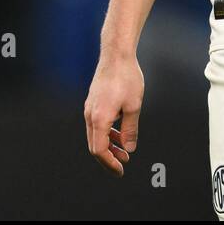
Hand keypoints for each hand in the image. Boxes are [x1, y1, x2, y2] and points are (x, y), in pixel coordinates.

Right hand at [83, 55, 144, 176]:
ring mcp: (90, 108)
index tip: (121, 169)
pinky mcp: (93, 102)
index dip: (110, 163)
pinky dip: (107, 132)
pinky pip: (97, 124)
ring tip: (125, 150)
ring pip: (96, 134)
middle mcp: (90, 115)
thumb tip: (129, 149)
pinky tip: (120, 133)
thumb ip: (130, 130)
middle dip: (109, 157)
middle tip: (124, 163)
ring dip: (109, 145)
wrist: (116, 55)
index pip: (99, 150)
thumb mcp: (134, 106)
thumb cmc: (126, 78)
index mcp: (99, 118)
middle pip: (95, 145)